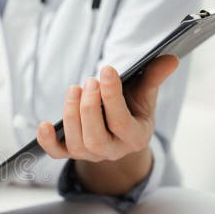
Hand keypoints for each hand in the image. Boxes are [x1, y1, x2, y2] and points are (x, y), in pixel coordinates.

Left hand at [36, 55, 178, 192]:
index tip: (107, 69)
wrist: (119, 134)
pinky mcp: (72, 154)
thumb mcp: (145, 96)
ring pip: (77, 143)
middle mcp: (113, 151)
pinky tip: (44, 124)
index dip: (112, 96)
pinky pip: (57, 153)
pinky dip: (48, 140)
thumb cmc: (132, 109)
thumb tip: (170, 59)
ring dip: (71, 114)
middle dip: (89, 107)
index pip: (121, 122)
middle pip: (96, 137)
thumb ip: (153, 78)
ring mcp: (91, 154)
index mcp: (135, 137)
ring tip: (74, 89)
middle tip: (89, 81)